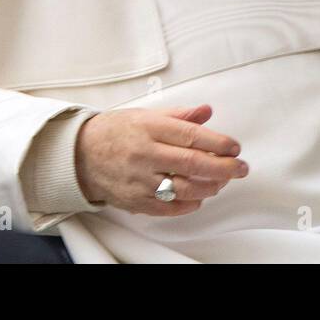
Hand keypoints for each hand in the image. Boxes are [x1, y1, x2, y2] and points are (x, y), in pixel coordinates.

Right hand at [75, 103, 247, 215]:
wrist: (79, 155)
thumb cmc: (115, 132)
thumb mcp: (145, 115)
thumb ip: (179, 116)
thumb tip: (207, 112)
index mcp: (148, 127)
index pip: (190, 135)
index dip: (218, 142)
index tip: (235, 147)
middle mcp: (144, 153)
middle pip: (192, 163)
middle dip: (223, 167)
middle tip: (241, 168)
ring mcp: (139, 179)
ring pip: (183, 188)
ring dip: (209, 187)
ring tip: (221, 182)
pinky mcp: (134, 200)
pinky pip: (168, 207)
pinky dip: (188, 204)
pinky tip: (198, 197)